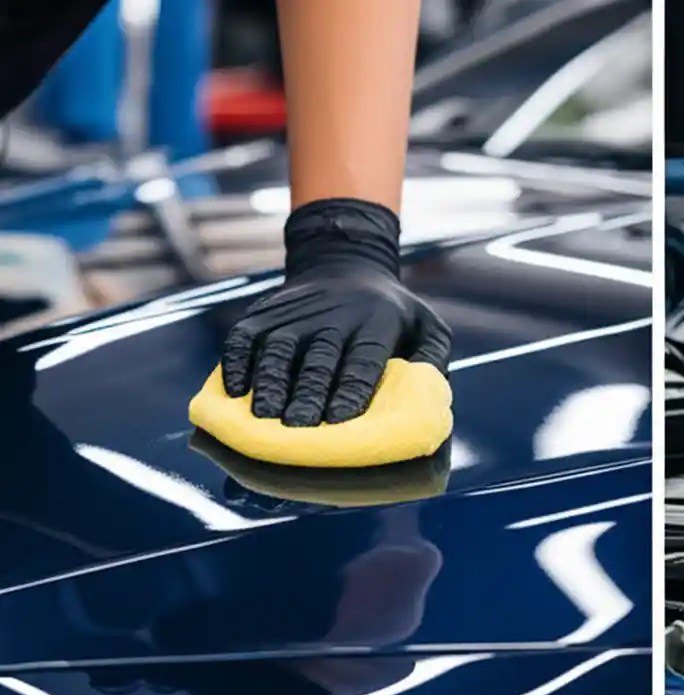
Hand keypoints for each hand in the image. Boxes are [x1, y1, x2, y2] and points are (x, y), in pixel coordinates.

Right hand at [220, 199, 450, 426]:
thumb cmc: (393, 313)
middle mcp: (335, 314)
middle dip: (307, 393)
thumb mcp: (427, 327)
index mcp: (378, 320)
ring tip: (264, 417)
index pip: (363, 358)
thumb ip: (433, 360)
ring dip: (269, 382)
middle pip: (318, 358)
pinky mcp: (265, 312)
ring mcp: (296, 312)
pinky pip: (244, 337)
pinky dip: (236, 362)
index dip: (350, 389)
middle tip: (299, 427)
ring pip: (278, 347)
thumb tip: (429, 394)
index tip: (340, 420)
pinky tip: (235, 390)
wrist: (347, 263)